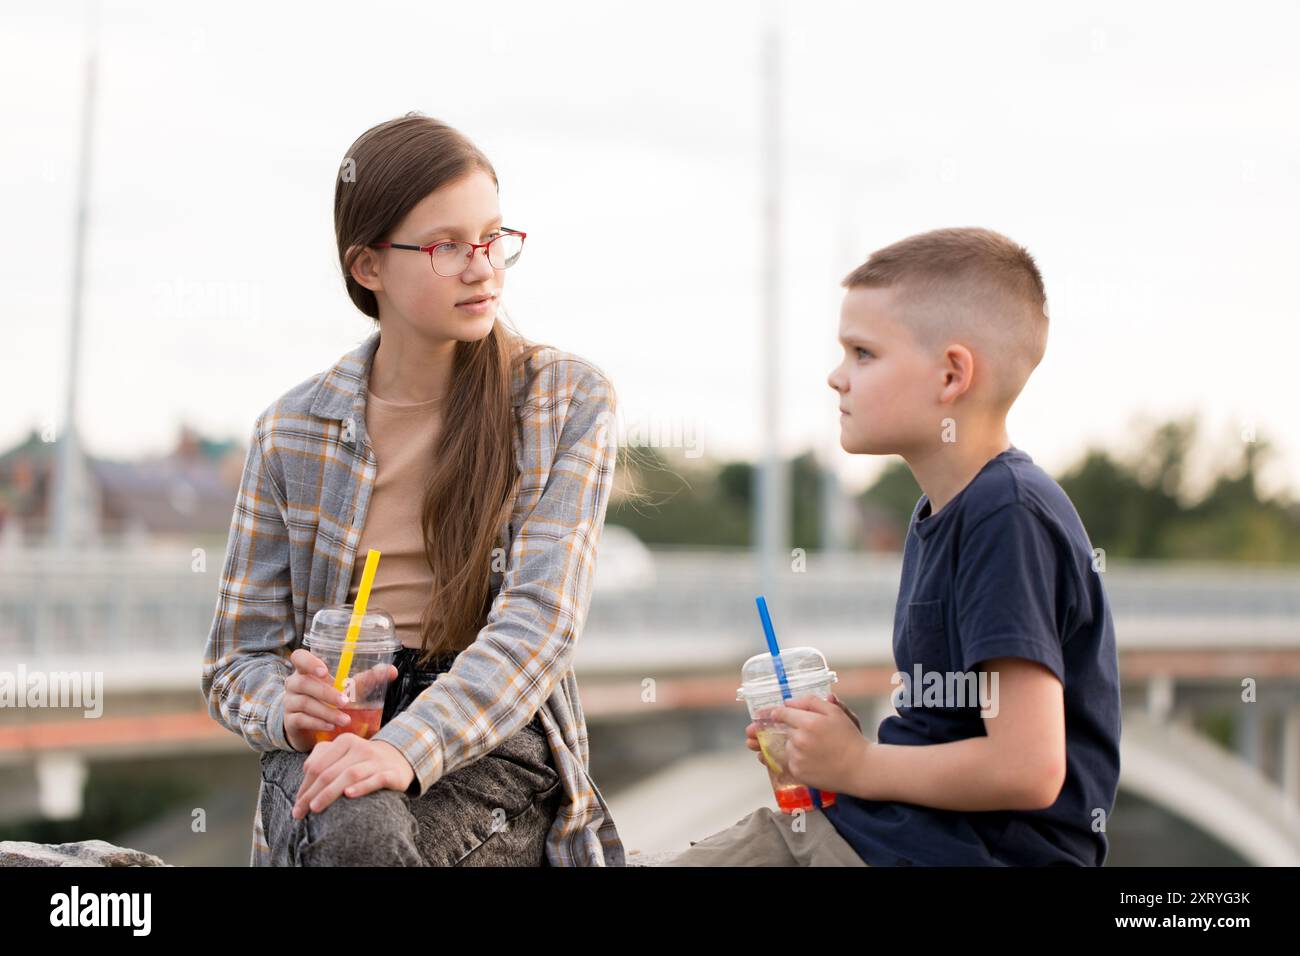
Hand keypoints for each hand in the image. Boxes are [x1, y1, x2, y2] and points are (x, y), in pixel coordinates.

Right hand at [283, 648, 396, 753]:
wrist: (311, 727)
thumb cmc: (330, 700)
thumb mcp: (346, 688)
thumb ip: (367, 679)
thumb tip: (392, 671)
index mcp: (307, 670)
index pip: (298, 657)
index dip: (308, 661)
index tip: (324, 671)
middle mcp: (295, 683)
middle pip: (303, 683)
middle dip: (326, 692)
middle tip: (346, 701)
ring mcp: (290, 702)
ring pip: (304, 703)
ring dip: (326, 711)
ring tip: (345, 719)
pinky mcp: (290, 721)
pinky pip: (301, 719)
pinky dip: (318, 722)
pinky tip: (331, 726)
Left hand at [291, 734, 415, 818]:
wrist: (398, 758)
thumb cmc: (362, 761)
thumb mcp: (342, 754)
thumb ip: (321, 760)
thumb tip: (305, 776)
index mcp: (345, 741)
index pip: (318, 766)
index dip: (304, 786)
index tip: (296, 806)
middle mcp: (360, 747)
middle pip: (330, 772)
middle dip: (311, 794)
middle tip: (299, 813)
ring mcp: (376, 760)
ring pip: (349, 775)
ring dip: (330, 792)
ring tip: (315, 808)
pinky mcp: (391, 773)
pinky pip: (375, 780)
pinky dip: (362, 787)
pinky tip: (348, 795)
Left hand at [760, 695, 874, 795]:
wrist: (859, 768)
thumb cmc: (849, 738)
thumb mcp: (835, 713)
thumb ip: (811, 702)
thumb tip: (789, 702)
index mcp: (808, 723)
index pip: (782, 714)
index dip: (777, 713)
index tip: (774, 714)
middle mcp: (799, 740)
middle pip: (785, 730)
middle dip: (794, 730)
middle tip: (813, 735)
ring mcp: (797, 758)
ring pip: (788, 746)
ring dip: (795, 745)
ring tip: (817, 749)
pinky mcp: (798, 772)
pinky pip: (791, 761)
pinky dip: (798, 760)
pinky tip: (815, 760)